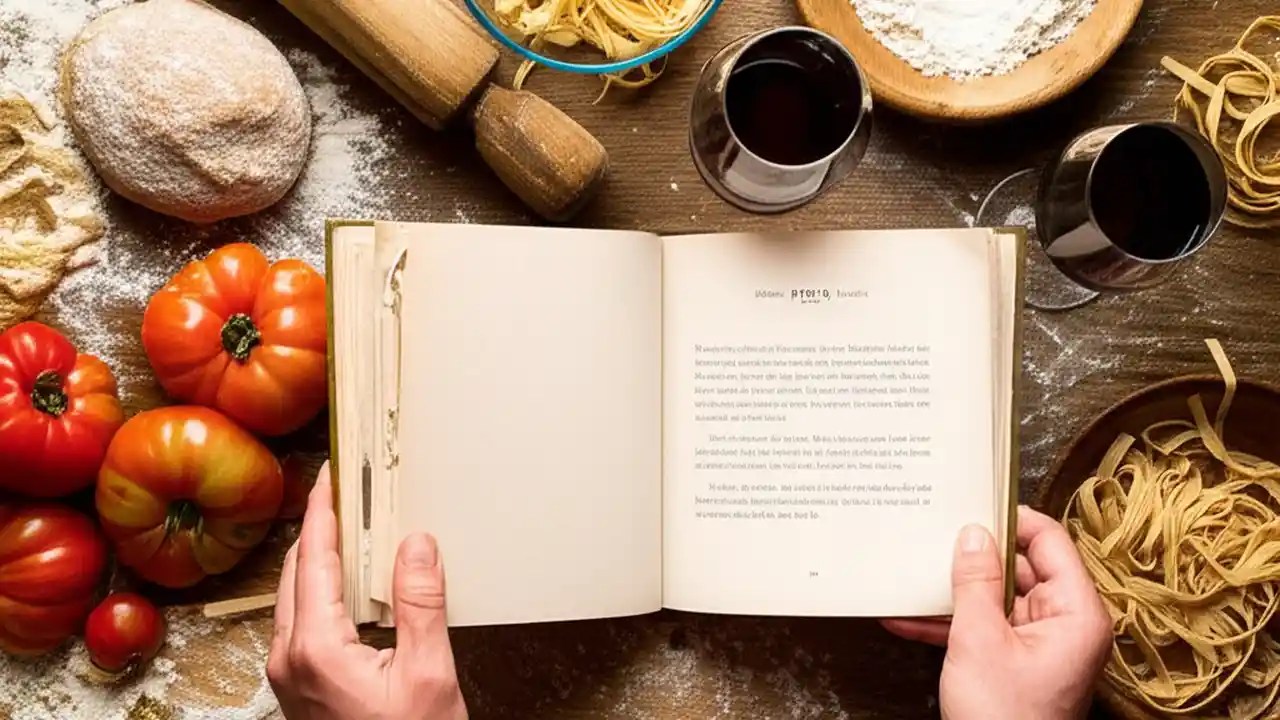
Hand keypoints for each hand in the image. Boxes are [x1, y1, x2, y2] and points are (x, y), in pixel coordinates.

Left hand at [267, 463, 466, 719]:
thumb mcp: (428, 675)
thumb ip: (419, 604)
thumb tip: (416, 543)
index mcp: (315, 650)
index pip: (313, 559)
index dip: (323, 511)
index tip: (332, 474)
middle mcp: (288, 659)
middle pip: (296, 571)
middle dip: (320, 526)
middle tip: (348, 490)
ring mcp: (289, 675)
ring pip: (296, 595)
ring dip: (321, 557)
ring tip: (354, 525)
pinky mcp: (300, 686)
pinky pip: (303, 619)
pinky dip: (324, 588)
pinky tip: (354, 580)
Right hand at [881, 506, 1110, 719]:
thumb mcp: (979, 640)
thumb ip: (976, 582)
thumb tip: (973, 534)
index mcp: (1077, 612)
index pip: (1049, 541)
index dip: (1010, 520)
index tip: (972, 505)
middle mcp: (1066, 623)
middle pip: (1020, 568)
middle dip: (972, 557)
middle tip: (933, 534)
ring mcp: (1040, 644)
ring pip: (996, 599)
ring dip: (953, 592)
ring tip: (911, 573)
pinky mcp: (1016, 662)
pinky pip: (984, 628)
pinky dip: (949, 623)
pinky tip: (906, 615)